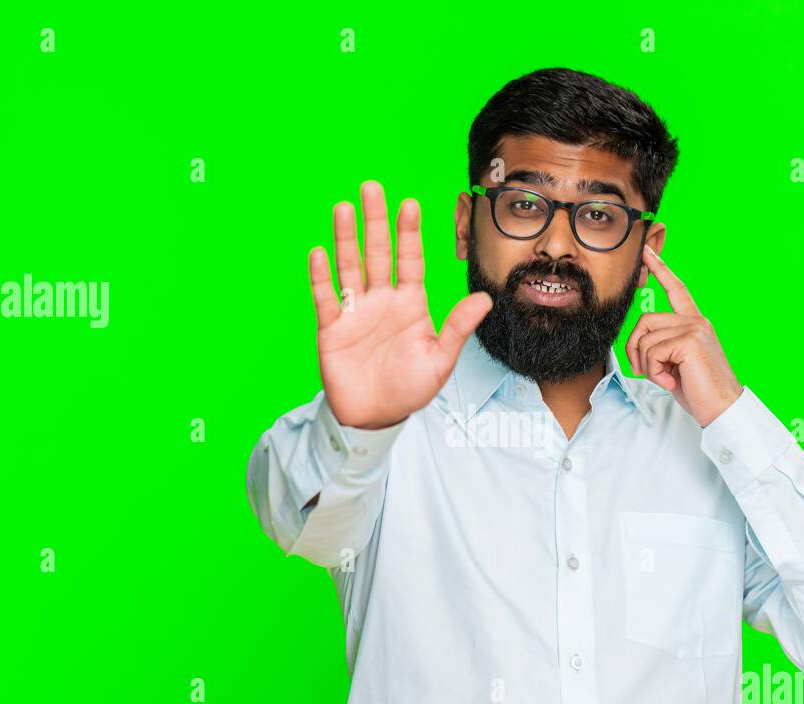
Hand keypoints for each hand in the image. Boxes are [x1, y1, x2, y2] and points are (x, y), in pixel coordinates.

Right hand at [309, 181, 492, 429]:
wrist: (376, 417)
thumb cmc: (410, 388)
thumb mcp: (440, 359)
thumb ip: (457, 328)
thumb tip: (484, 299)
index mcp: (410, 303)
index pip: (409, 260)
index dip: (408, 233)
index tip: (409, 204)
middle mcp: (382, 300)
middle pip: (377, 253)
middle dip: (374, 221)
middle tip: (372, 187)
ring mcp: (355, 311)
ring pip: (349, 267)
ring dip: (346, 238)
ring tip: (344, 208)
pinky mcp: (332, 328)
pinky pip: (326, 298)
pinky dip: (321, 277)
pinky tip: (319, 253)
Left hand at [625, 245, 742, 426]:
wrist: (722, 408)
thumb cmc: (700, 390)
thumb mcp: (676, 363)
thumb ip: (661, 345)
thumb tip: (637, 344)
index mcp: (694, 323)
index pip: (676, 289)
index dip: (660, 269)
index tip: (646, 251)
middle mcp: (696, 320)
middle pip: (644, 320)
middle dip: (634, 349)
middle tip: (645, 372)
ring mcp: (694, 328)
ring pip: (644, 339)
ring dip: (646, 365)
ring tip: (666, 378)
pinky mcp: (690, 340)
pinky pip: (652, 351)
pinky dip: (654, 372)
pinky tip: (671, 381)